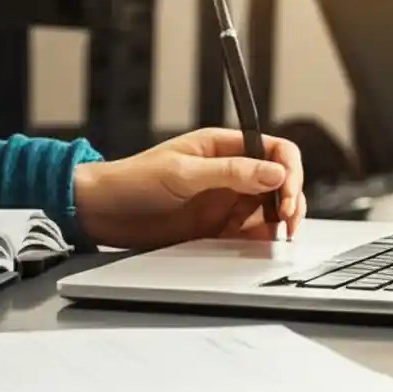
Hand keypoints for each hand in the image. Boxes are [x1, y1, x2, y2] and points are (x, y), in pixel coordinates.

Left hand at [73, 128, 304, 249]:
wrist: (102, 212)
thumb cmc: (133, 181)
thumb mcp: (183, 173)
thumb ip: (230, 173)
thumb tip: (274, 172)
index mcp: (223, 147)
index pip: (273, 150)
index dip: (288, 171)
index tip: (286, 194)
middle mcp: (230, 173)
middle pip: (279, 182)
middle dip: (290, 200)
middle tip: (287, 223)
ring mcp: (225, 201)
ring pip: (269, 209)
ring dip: (279, 222)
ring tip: (277, 237)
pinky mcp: (217, 227)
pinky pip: (250, 233)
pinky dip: (260, 239)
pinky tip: (260, 244)